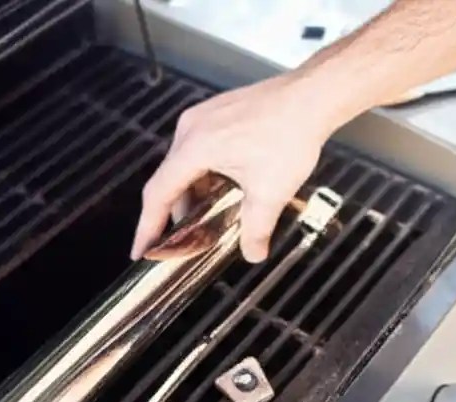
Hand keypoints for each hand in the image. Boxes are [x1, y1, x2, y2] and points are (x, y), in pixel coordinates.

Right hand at [132, 73, 344, 262]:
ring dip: (192, 194)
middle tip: (181, 241)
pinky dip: (203, 174)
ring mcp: (202, 117)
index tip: (142, 250)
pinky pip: (198, 149)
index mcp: (194, 147)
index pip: (158, 194)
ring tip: (207, 219)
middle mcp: (191, 128)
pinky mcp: (216, 113)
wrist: (313, 94)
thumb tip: (252, 253)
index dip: (148, 227)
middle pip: (169, 180)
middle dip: (174, 215)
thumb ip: (256, 229)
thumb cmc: (290, 132)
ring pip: (184, 165)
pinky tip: (222, 190)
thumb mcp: (271, 192)